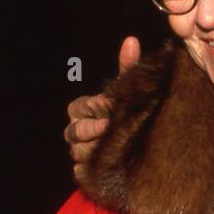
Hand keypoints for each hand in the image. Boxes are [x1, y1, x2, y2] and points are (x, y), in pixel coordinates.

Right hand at [64, 36, 140, 179]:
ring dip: (94, 149)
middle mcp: (76, 131)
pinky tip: (109, 166)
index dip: (92, 108)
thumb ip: (127, 67)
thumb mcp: (128, 91)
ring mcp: (80, 152)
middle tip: (110, 127)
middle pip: (73, 132)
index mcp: (82, 110)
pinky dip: (92, 169)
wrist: (139, 147)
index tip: (108, 107)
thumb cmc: (128, 112)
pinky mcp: (87, 172)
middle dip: (92, 129)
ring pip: (77, 152)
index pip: (78, 108)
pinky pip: (81, 172)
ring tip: (114, 147)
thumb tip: (131, 41)